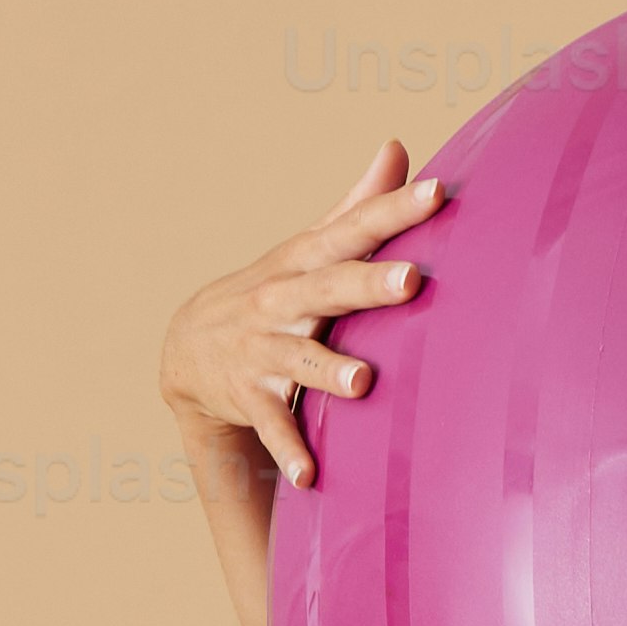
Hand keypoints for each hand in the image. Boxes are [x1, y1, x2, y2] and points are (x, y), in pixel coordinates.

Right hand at [159, 139, 447, 494]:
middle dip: (369, 284)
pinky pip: (272, 425)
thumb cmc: (274, 291)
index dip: (396, 209)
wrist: (189, 347)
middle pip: (331, 288)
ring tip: (363, 383)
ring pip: (300, 358)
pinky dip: (288, 450)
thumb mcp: (307, 247)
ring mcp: (263, 349)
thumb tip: (397, 149)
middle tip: (411, 280)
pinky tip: (310, 476)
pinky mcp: (250, 396)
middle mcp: (284, 299)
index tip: (438, 191)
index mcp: (307, 261)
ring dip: (329, 371)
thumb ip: (356, 204)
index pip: (356, 229)